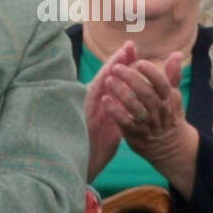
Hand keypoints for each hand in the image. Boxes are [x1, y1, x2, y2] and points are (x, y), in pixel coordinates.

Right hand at [85, 40, 136, 180]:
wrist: (79, 167)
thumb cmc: (93, 150)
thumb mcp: (110, 130)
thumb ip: (117, 114)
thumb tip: (125, 101)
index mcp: (102, 105)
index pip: (112, 80)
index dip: (122, 64)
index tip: (133, 50)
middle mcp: (92, 103)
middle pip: (106, 77)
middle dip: (118, 61)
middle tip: (130, 45)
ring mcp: (85, 109)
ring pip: (98, 84)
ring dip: (110, 70)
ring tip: (122, 55)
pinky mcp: (80, 117)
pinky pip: (90, 101)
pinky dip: (99, 89)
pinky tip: (108, 77)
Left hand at [106, 50, 192, 164]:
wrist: (169, 146)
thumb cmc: (167, 115)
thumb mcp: (172, 96)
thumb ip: (172, 75)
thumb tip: (176, 53)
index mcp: (168, 99)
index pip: (163, 84)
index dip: (152, 73)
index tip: (139, 62)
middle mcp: (159, 111)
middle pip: (147, 94)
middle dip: (131, 80)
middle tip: (116, 68)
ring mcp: (148, 124)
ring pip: (135, 108)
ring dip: (121, 93)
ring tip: (108, 81)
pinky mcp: (136, 134)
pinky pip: (125, 123)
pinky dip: (115, 112)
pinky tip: (105, 100)